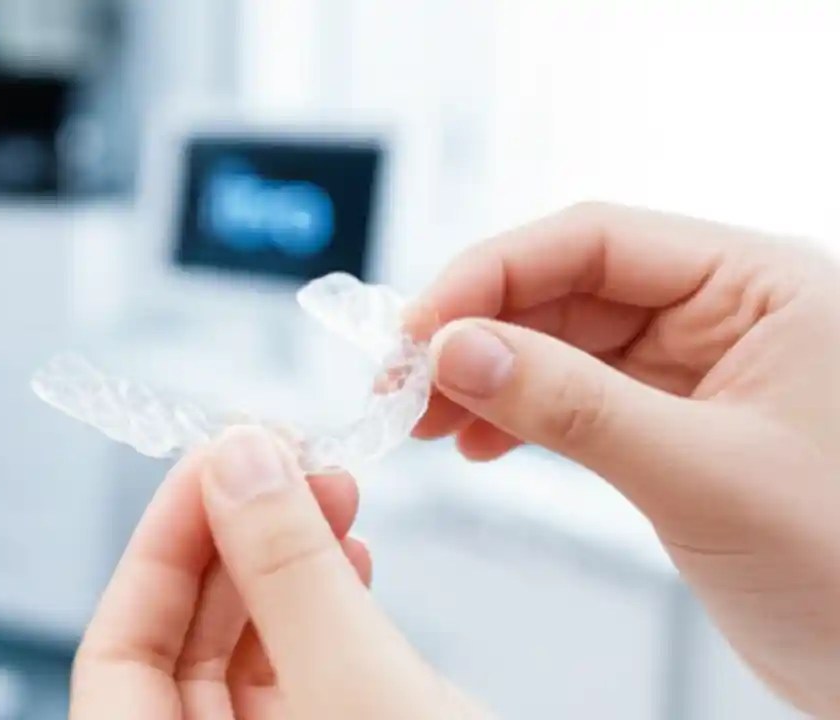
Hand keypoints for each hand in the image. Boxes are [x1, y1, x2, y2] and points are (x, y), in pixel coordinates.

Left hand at [71, 426, 484, 718]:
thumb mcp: (363, 695)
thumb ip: (288, 573)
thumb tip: (236, 458)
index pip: (114, 658)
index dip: (157, 547)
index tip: (212, 459)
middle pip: (178, 654)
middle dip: (233, 541)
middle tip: (283, 459)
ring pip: (245, 665)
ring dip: (283, 566)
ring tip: (330, 492)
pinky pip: (303, 685)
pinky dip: (324, 614)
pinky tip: (353, 556)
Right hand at [406, 202, 839, 714]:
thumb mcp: (702, 475)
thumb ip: (573, 405)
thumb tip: (456, 349)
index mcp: (760, 285)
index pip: (596, 241)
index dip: (493, 274)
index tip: (419, 329)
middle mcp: (729, 312)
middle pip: (568, 289)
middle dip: (479, 332)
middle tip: (404, 383)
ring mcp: (702, 369)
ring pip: (564, 345)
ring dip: (489, 375)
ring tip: (428, 420)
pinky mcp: (679, 424)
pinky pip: (579, 397)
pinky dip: (521, 415)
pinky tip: (478, 442)